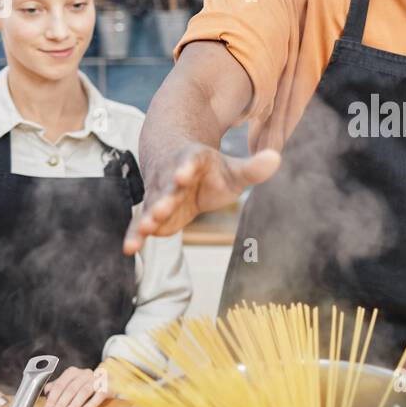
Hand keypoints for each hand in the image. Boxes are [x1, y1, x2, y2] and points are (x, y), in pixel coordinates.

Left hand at [42, 367, 110, 406]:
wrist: (110, 380)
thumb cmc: (85, 385)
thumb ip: (57, 387)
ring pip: (83, 392)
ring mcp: (96, 379)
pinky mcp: (107, 387)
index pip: (59, 385)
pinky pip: (98, 396)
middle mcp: (84, 374)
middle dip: (60, 404)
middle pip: (70, 389)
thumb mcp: (70, 384)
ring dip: (73, 405)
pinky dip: (90, 404)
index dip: (51, 399)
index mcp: (72, 372)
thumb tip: (47, 393)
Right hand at [123, 143, 279, 253]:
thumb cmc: (209, 171)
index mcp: (192, 160)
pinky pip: (140, 223)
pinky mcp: (152, 212)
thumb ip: (252, 169)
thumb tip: (276, 158)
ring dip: (148, 216)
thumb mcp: (233, 170)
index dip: (186, 167)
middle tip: (161, 207)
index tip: (184, 173)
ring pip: (152, 204)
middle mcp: (171, 175)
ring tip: (146, 226)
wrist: (177, 165)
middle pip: (167, 186)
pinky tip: (129, 248)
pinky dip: (135, 234)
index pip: (189, 161)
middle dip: (165, 197)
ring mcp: (159, 193)